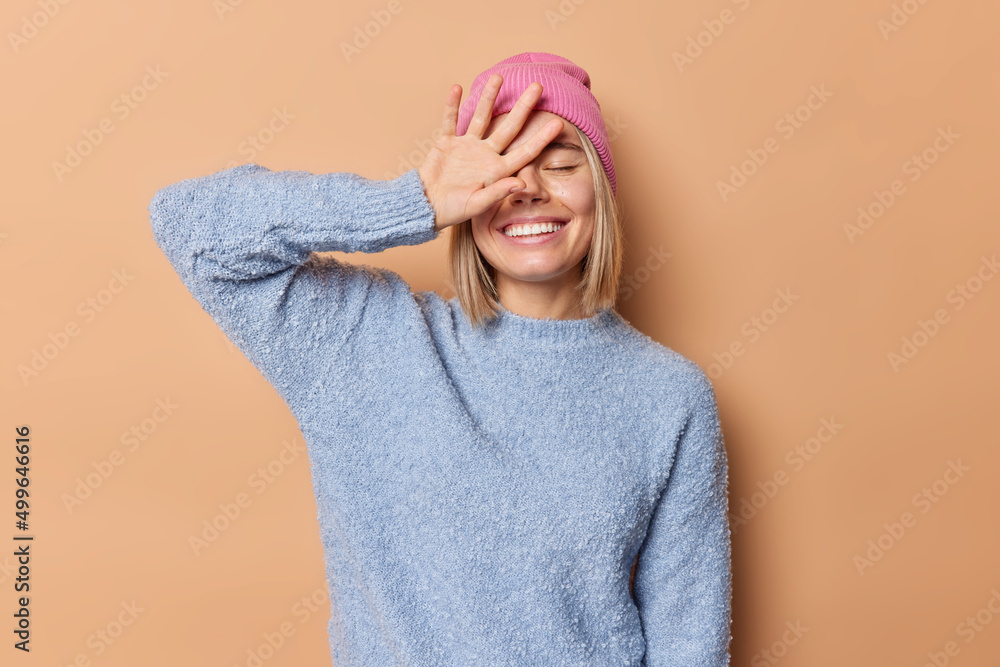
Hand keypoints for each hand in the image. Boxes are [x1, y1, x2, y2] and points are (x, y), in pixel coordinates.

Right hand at [417, 73, 563, 230]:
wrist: (426, 206)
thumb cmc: (453, 210)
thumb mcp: (476, 205)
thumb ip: (498, 193)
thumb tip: (522, 184)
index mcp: (497, 170)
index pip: (525, 151)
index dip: (541, 138)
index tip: (558, 123)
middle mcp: (486, 154)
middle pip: (509, 127)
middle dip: (523, 107)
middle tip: (538, 86)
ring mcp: (467, 146)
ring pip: (481, 117)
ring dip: (489, 97)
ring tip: (499, 76)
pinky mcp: (447, 143)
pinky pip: (450, 120)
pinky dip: (452, 105)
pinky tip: (457, 88)